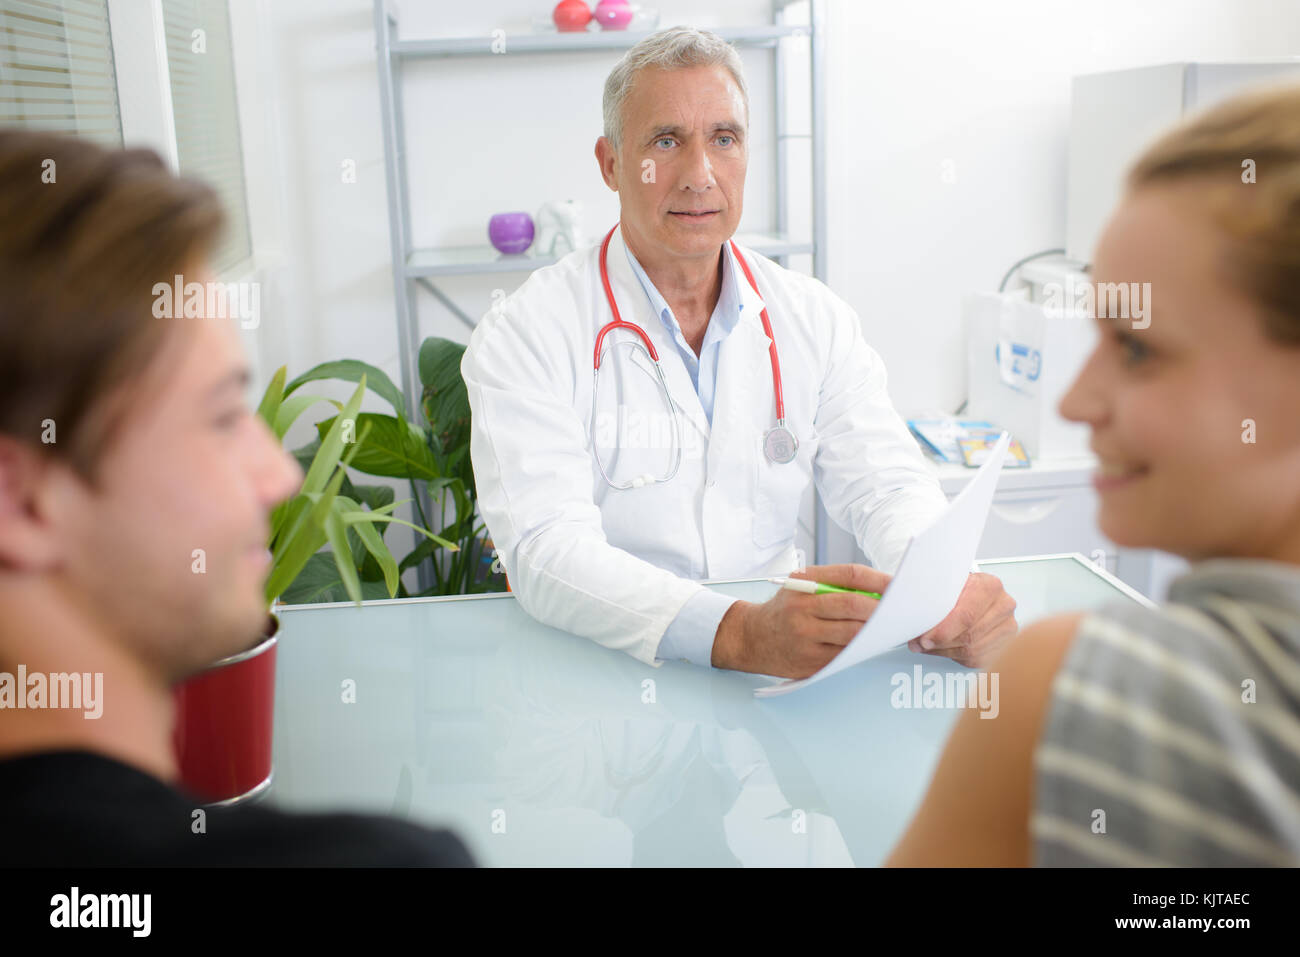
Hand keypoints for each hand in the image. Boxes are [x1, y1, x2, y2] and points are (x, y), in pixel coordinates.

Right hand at [713, 563, 888, 677]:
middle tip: (898, 611)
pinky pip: (845, 655)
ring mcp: (805, 637)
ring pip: (852, 633)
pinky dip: (862, 649)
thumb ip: (834, 586)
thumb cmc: (784, 610)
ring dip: (875, 631)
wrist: (751, 638)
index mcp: (803, 583)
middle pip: (853, 605)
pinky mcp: (809, 662)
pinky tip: (870, 645)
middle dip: (880, 609)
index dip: (878, 580)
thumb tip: (879, 593)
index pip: (850, 575)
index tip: (897, 585)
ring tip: (888, 628)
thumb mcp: (800, 587)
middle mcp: (801, 608)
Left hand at [908, 572, 1017, 667]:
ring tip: (925, 645)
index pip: (967, 614)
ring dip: (943, 651)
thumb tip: (907, 611)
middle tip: (919, 643)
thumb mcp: (946, 583)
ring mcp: (1007, 628)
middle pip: (969, 635)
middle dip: (939, 642)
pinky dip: (953, 656)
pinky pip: (975, 659)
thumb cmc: (956, 589)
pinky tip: (941, 649)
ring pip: (971, 650)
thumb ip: (933, 595)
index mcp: (990, 586)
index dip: (942, 629)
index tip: (924, 637)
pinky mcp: (1003, 646)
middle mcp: (1004, 606)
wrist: (973, 593)